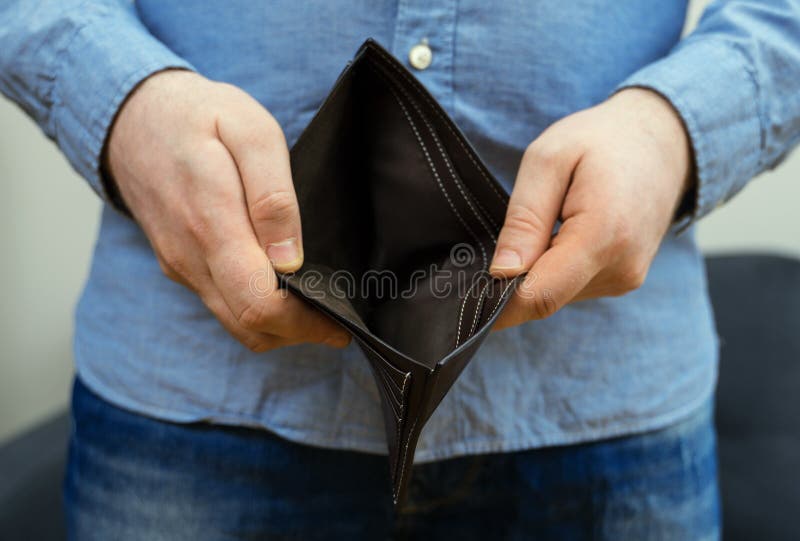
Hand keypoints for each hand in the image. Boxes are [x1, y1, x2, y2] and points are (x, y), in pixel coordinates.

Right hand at [105, 69, 349, 350]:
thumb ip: (272, 196)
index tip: (340, 320)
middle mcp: (190, 257)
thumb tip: (289, 260)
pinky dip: (254, 309)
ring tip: (316, 306)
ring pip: (234, 322)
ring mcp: (180, 264)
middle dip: (298, 331)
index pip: (258, 304)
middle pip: (249, 326)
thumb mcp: (250, 132)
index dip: (304, 323)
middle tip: (337, 319)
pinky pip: (220, 303)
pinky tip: (281, 287)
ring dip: (277, 325)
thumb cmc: (201, 116)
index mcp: (211, 224)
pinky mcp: (178, 264)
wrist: (133, 116)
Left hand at [491, 88, 692, 327]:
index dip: (497, 304)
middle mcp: (621, 268)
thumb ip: (524, 218)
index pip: (540, 296)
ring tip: (548, 220)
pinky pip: (572, 286)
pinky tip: (561, 231)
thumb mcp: (548, 159)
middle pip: (544, 297)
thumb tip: (501, 272)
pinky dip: (555, 267)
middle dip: (514, 279)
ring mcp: (626, 278)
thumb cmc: (602, 140)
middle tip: (504, 236)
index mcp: (604, 235)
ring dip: (537, 269)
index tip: (468, 294)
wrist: (664, 139)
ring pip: (557, 294)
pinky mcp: (624, 279)